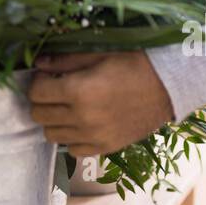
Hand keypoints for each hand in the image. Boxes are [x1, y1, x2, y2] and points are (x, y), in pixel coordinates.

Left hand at [29, 51, 174, 156]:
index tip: (47, 76)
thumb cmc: (134, 63)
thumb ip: (64, 60)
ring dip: (53, 120)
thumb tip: (38, 63)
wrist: (169, 86)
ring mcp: (94, 137)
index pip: (36, 93)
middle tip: (54, 90)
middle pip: (39, 116)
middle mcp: (83, 118)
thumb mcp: (98, 54)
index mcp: (78, 91)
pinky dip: (71, 137)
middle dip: (41, 101)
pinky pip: (73, 150)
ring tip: (66, 107)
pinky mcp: (106, 148)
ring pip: (51, 135)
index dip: (38, 82)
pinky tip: (81, 122)